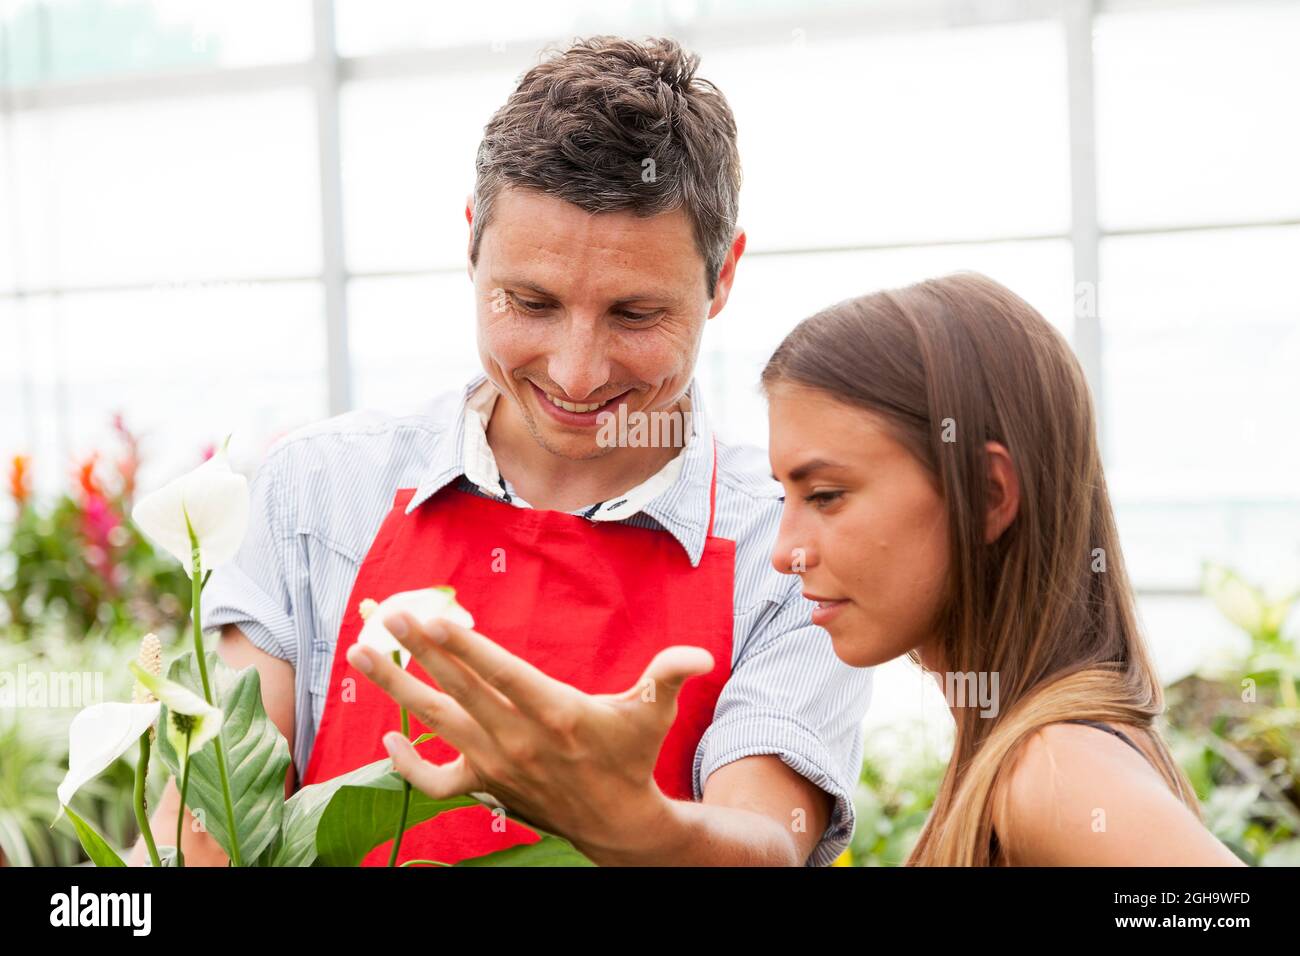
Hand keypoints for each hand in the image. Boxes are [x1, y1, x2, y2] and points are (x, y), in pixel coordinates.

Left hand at [344, 610, 714, 861]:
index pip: (500, 672)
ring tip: (361, 654)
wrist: (617, 822)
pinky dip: (407, 762)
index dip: (463, 645)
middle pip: (457, 688)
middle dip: (417, 649)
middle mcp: (518, 738)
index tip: (430, 618)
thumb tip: (699, 655)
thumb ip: (668, 676)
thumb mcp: (653, 712)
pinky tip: (387, 734)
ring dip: (396, 687)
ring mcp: (496, 763)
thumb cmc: (631, 755)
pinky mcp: (485, 784)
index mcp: (556, 712)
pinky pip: (436, 778)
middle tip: (384, 614)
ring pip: (435, 721)